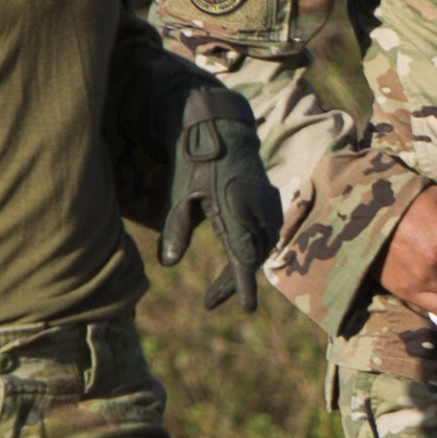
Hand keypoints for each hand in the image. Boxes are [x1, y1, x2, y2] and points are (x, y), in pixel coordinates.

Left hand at [159, 83, 280, 308]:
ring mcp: (267, 206)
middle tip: (211, 299)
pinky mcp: (268, 201)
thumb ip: (176, 230)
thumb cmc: (197, 162)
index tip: (246, 308)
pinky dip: (252, 250)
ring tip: (222, 285)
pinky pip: (265, 234)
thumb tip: (168, 263)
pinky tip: (239, 257)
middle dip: (234, 282)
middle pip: (252, 258)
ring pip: (261, 247)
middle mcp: (257, 211)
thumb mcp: (181, 196)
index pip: (242, 258)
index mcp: (235, 212)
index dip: (242, 285)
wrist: (221, 129)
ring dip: (244, 267)